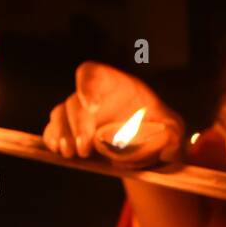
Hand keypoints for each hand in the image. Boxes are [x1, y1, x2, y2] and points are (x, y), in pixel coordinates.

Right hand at [42, 62, 183, 160]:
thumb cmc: (159, 130)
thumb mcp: (172, 129)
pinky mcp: (68, 131)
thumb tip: (166, 145)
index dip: (86, 86)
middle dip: (77, 125)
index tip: (92, 107)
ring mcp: (77, 113)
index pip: (91, 73)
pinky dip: (52, 140)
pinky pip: (52, 131)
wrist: (147, 146)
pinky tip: (58, 152)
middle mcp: (91, 95)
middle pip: (73, 101)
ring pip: (59, 115)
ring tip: (70, 154)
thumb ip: (172, 134)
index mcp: (114, 85)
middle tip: (84, 149)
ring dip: (61, 134)